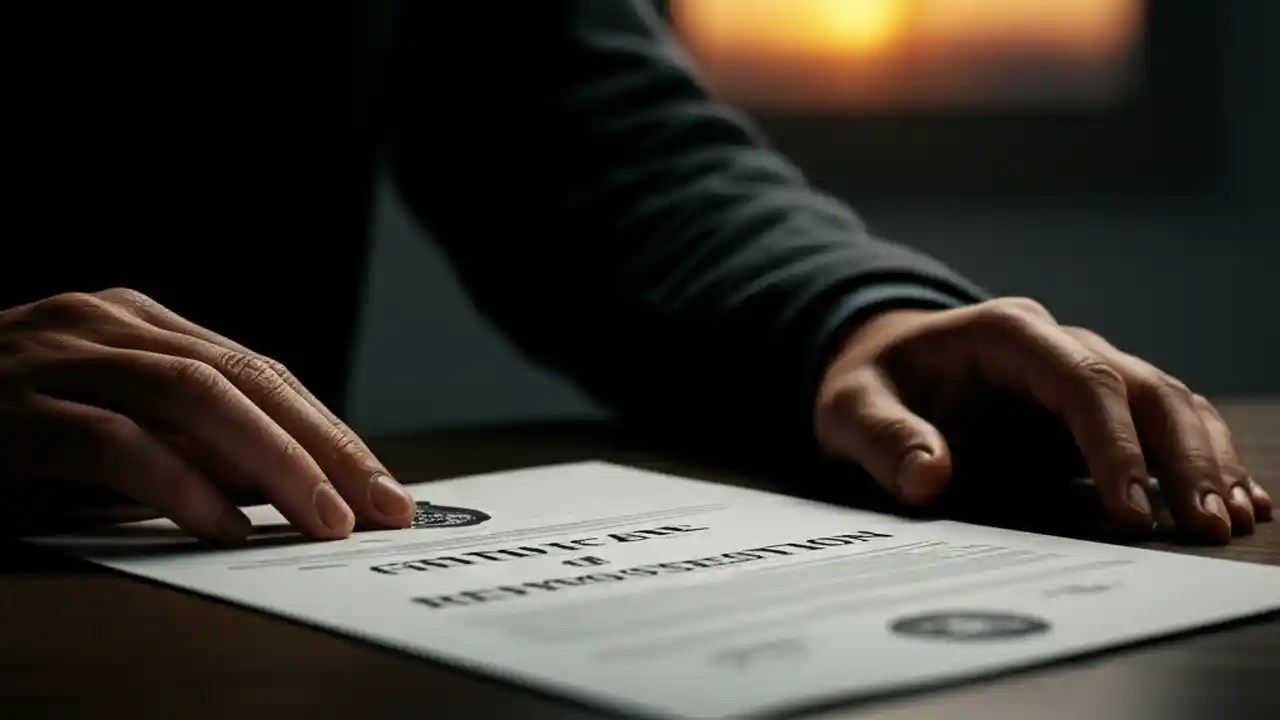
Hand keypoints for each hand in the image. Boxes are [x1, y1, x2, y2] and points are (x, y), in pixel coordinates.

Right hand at [0, 288, 416, 541]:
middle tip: (384, 506)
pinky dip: (180, 488)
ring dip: (276, 463)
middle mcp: (105, 323)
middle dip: (328, 446)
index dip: (332, 430)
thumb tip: (290, 485)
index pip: (262, 371)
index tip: (385, 485)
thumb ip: (184, 438)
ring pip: (198, 396)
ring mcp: (56, 358)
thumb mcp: (104, 417)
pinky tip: (226, 529)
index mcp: (137, 321)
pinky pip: (115, 444)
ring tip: (327, 519)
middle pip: (249, 377)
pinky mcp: (10, 411)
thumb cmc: (2, 423)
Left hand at [815, 298, 1271, 543]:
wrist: (880, 363)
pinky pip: (1161, 422)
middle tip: (1206, 526)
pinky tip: (1236, 498)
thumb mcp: (848, 407)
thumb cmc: (868, 383)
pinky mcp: (1091, 406)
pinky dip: (1200, 456)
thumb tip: (930, 477)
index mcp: (1003, 334)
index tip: (1129, 511)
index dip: (1112, 443)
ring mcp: (1081, 370)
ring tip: (1230, 520)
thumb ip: (883, 437)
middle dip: (1181, 456)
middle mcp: (1056, 344)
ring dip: (1204, 458)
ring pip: (1167, 401)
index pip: (1080, 378)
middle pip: (1141, 387)